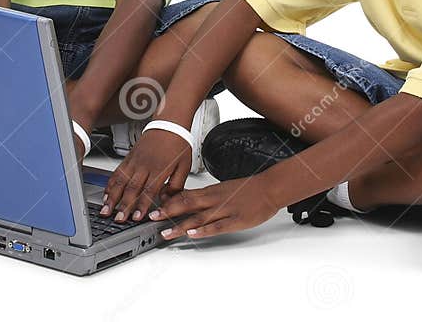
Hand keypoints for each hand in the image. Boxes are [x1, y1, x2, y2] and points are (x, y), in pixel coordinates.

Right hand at [101, 129, 191, 222]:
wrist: (169, 123)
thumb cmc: (178, 144)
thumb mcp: (185, 166)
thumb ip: (176, 186)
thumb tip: (167, 202)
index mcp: (160, 169)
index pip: (149, 190)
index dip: (141, 205)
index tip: (136, 217)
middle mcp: (145, 165)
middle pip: (132, 188)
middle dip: (124, 206)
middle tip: (118, 219)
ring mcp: (135, 161)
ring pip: (121, 182)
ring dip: (112, 197)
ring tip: (106, 210)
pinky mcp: (129, 158)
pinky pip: (117, 173)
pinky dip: (110, 185)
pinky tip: (106, 194)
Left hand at [149, 176, 280, 239]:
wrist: (269, 188)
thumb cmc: (247, 189)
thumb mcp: (222, 188)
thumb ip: (206, 196)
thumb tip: (189, 200)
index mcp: (211, 191)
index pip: (185, 195)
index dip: (168, 201)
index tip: (154, 206)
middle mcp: (214, 199)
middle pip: (187, 204)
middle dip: (168, 211)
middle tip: (152, 218)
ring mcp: (224, 210)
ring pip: (198, 217)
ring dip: (180, 225)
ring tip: (166, 232)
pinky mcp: (235, 220)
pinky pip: (217, 226)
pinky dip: (204, 230)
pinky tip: (193, 234)